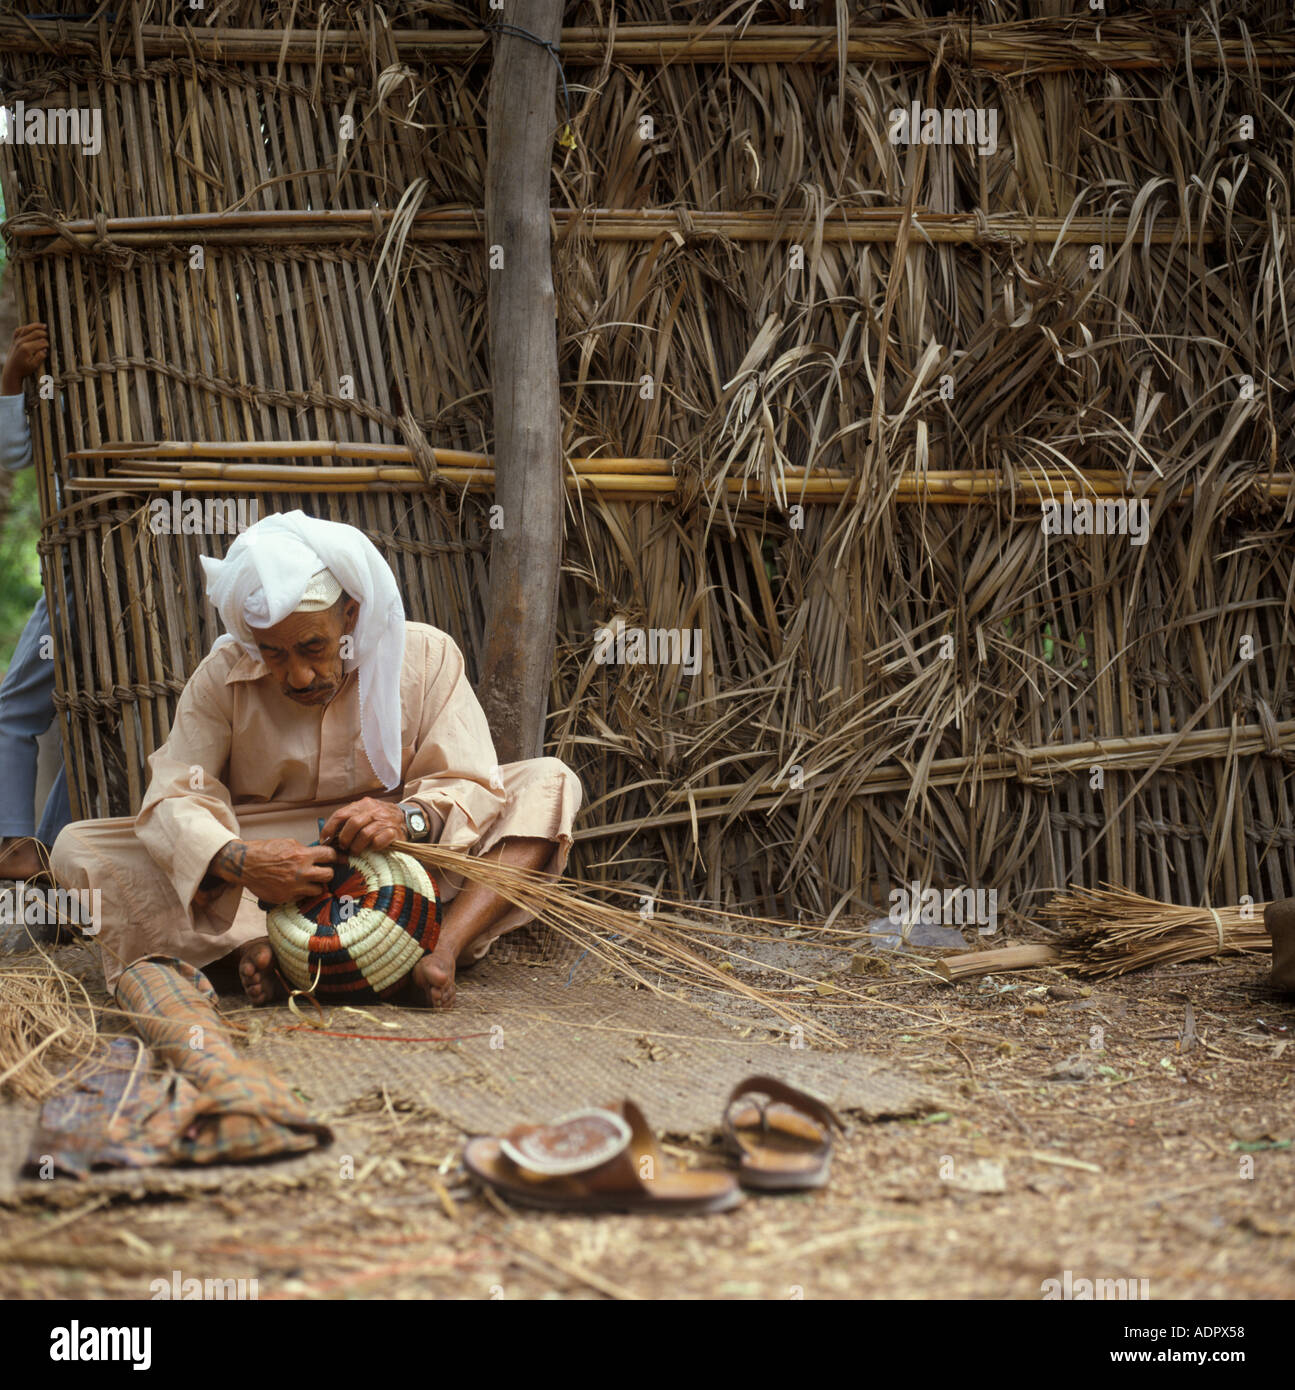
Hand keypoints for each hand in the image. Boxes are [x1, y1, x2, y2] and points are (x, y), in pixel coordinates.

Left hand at [1, 323, 47, 394]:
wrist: (12, 370)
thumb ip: (40, 357)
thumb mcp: (34, 366)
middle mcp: (21, 342)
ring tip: (44, 326)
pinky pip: (19, 330)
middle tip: (49, 336)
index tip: (49, 348)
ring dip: (36, 326)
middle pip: (36, 333)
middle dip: (44, 334)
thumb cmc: (24, 369)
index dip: (47, 344)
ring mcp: (16, 340)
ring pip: (27, 329)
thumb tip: (44, 349)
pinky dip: (25, 327)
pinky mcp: (14, 340)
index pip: (41, 342)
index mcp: (27, 348)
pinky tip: (31, 327)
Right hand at [207, 837, 337, 904]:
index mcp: (302, 855)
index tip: (333, 858)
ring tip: (308, 880)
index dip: (334, 856)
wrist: (244, 864)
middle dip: (327, 872)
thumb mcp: (289, 843)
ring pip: (318, 890)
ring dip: (315, 885)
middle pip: (329, 875)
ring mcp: (293, 887)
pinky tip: (294, 886)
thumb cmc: (266, 850)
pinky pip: (302, 897)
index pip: (330, 855)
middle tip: (322, 871)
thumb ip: (306, 850)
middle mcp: (300, 873)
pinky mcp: (285, 898)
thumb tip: (320, 854)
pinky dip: (300, 892)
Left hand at [319, 797, 405, 853]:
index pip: (341, 814)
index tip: (325, 840)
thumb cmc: (380, 819)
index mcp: (363, 804)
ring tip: (356, 851)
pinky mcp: (394, 832)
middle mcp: (374, 810)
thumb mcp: (365, 813)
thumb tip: (328, 837)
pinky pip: (379, 841)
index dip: (330, 829)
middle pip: (353, 824)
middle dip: (345, 839)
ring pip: (365, 834)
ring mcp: (385, 820)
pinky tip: (372, 849)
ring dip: (357, 846)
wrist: (407, 818)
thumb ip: (349, 820)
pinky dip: (373, 847)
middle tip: (344, 848)